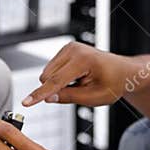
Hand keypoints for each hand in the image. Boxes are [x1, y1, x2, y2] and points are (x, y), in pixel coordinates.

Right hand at [22, 41, 138, 106]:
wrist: (123, 70)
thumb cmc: (113, 84)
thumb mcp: (94, 97)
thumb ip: (69, 97)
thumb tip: (47, 98)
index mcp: (83, 60)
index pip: (56, 81)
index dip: (40, 95)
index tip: (25, 103)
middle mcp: (73, 50)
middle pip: (47, 78)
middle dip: (56, 89)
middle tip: (81, 90)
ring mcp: (69, 47)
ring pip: (47, 73)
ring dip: (59, 83)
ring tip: (81, 82)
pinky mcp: (66, 49)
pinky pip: (52, 69)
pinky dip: (60, 77)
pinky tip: (77, 76)